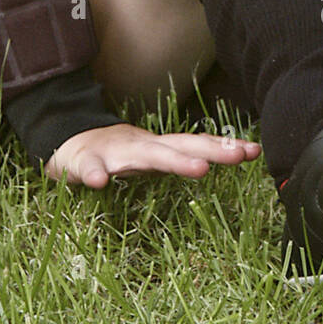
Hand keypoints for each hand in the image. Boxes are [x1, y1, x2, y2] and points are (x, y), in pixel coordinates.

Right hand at [44, 122, 260, 189]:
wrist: (68, 141)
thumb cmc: (116, 153)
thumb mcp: (151, 155)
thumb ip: (179, 157)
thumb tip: (220, 160)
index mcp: (158, 148)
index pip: (196, 144)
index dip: (223, 146)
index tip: (254, 151)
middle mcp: (141, 146)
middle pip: (179, 146)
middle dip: (210, 150)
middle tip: (238, 155)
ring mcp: (113, 153)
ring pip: (143, 156)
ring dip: (171, 160)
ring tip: (199, 169)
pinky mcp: (83, 162)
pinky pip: (88, 169)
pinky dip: (94, 174)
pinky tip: (100, 182)